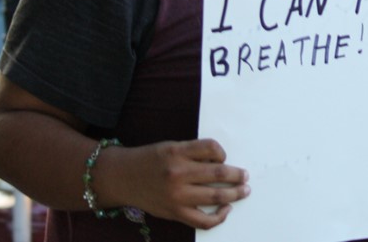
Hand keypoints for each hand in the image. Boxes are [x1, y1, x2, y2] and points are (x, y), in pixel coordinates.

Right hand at [113, 138, 249, 229]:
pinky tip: (226, 210)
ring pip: (215, 196)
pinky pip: (203, 220)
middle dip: (237, 175)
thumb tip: (220, 163)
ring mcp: (177, 195)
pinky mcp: (175, 212)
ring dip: (234, 194)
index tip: (222, 157)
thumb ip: (192, 153)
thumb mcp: (169, 147)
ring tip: (244, 191)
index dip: (222, 152)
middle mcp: (178, 173)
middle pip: (218, 173)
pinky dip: (219, 217)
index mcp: (177, 152)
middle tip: (245, 176)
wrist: (121, 177)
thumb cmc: (149, 160)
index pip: (212, 148)